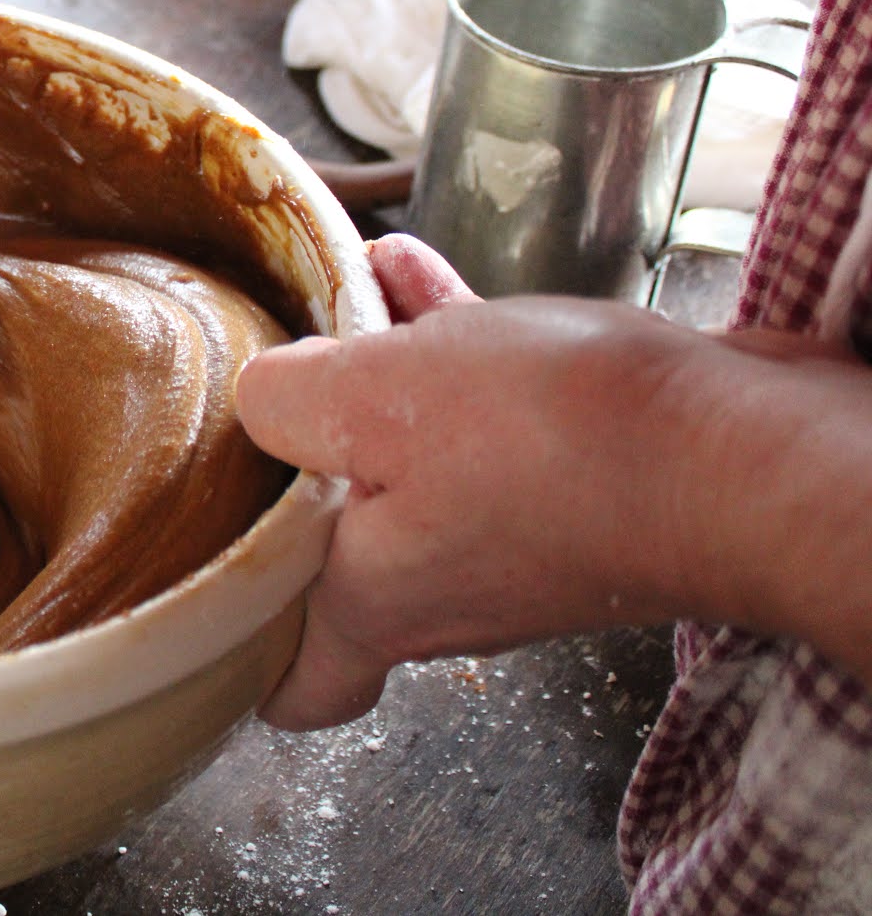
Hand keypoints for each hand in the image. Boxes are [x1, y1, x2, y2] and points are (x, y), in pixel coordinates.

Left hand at [237, 235, 723, 730]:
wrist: (738, 450)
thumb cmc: (551, 445)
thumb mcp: (368, 399)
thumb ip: (282, 403)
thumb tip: (258, 399)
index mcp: (371, 601)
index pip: (300, 687)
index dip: (251, 656)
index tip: (218, 589)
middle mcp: (441, 592)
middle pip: (343, 547)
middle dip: (308, 459)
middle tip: (273, 383)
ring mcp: (514, 543)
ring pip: (413, 462)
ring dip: (376, 380)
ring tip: (341, 291)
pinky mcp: (576, 486)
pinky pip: (484, 419)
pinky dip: (447, 354)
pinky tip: (414, 269)